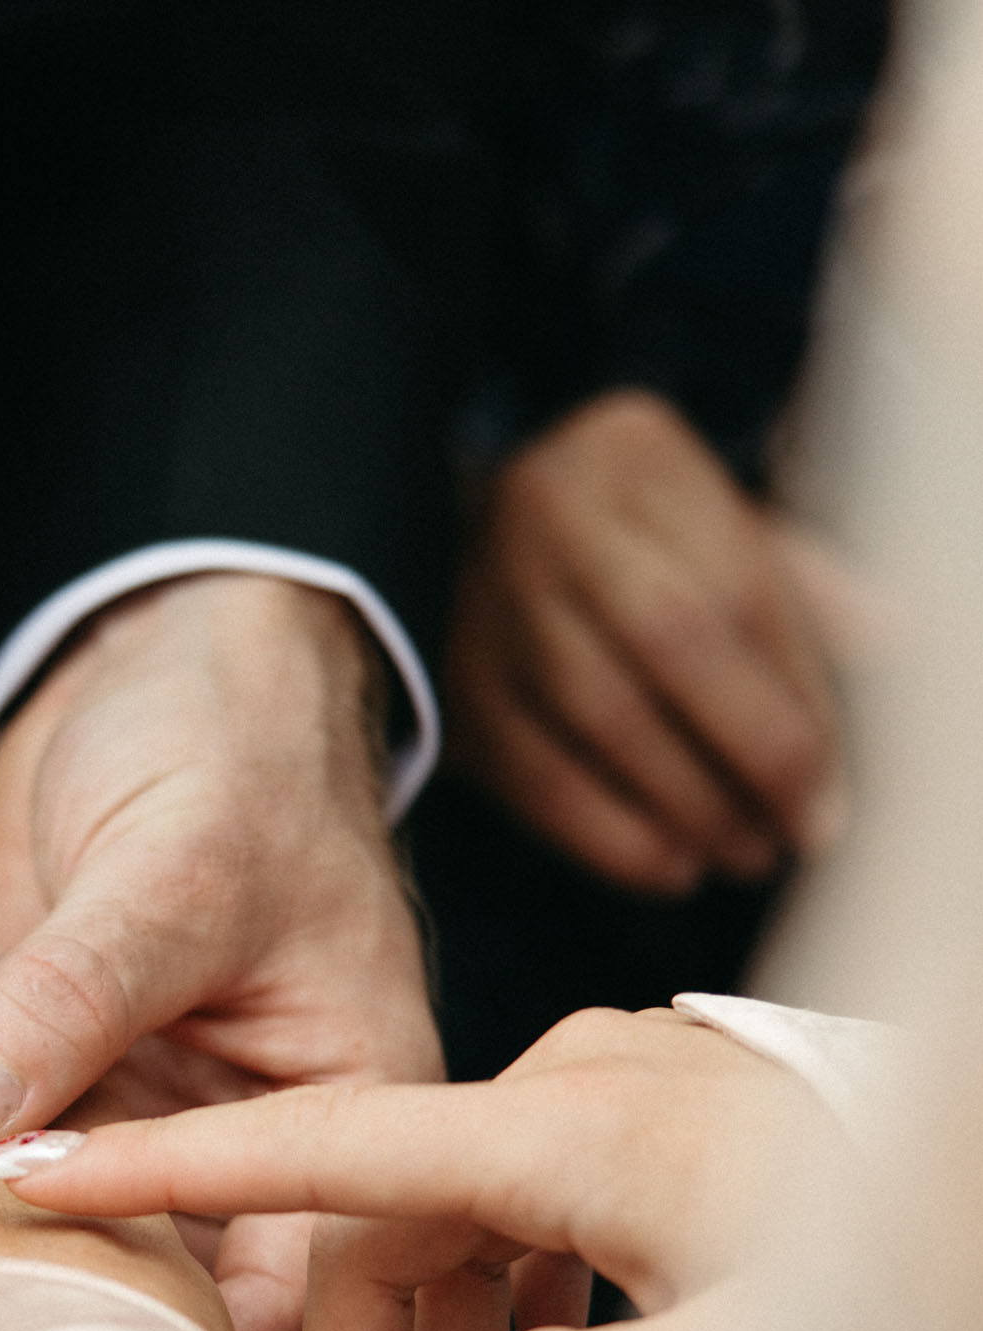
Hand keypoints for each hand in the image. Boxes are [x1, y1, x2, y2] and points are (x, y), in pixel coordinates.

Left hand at [0, 571, 442, 1330]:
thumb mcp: (171, 873)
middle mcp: (225, 1139)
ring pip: (17, 1210)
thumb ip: (71, 1001)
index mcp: (329, 1119)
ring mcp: (118, 1111)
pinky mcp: (29, 1067)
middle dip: (9, 1296)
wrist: (166, 659)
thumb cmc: (233, 746)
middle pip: (137, 1278)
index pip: (275, 1286)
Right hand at [0, 1004, 836, 1330]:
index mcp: (572, 1127)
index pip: (315, 1146)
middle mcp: (570, 1087)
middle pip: (382, 1224)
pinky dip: (508, 1321)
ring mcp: (607, 1096)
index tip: (32, 1168)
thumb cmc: (903, 1298)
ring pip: (451, 1228)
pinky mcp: (637, 1123)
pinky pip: (521, 1218)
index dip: (159, 1165)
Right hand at [446, 389, 846, 893]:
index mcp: (631, 453)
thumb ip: (797, 586)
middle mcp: (546, 513)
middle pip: (666, 640)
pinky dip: (606, 836)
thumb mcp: (714, 530)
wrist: (473, 548)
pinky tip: (666, 866)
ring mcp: (483, 602)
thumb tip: (890, 638)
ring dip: (685, 804)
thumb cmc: (625, 548)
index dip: (797, 691)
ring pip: (597, 717)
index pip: (736, 581)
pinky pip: (533, 777)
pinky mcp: (451, 688)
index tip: (834, 780)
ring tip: (745, 854)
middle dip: (749, 750)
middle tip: (796, 832)